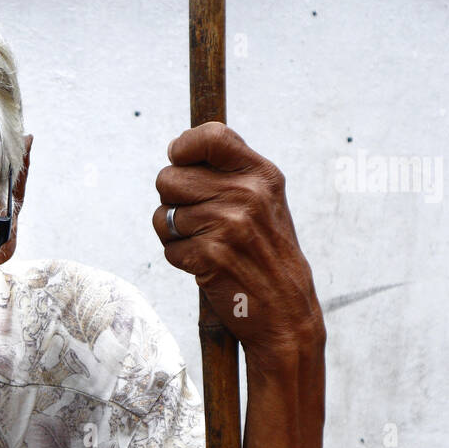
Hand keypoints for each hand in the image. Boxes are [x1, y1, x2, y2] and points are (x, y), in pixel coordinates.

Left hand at [154, 122, 323, 360]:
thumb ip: (228, 172)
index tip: (179, 159)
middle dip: (173, 201)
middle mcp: (247, 193)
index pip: (210, 136)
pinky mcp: (211, 255)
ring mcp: (229, 224)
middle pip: (168, 178)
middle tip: (199, 221)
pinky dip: (180, 259)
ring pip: (163, 215)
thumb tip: (176, 149)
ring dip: (175, 234)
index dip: (183, 147)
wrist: (285, 311)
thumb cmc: (265, 253)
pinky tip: (207, 266)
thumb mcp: (263, 201)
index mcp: (261, 174)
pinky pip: (169, 247)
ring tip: (207, 245)